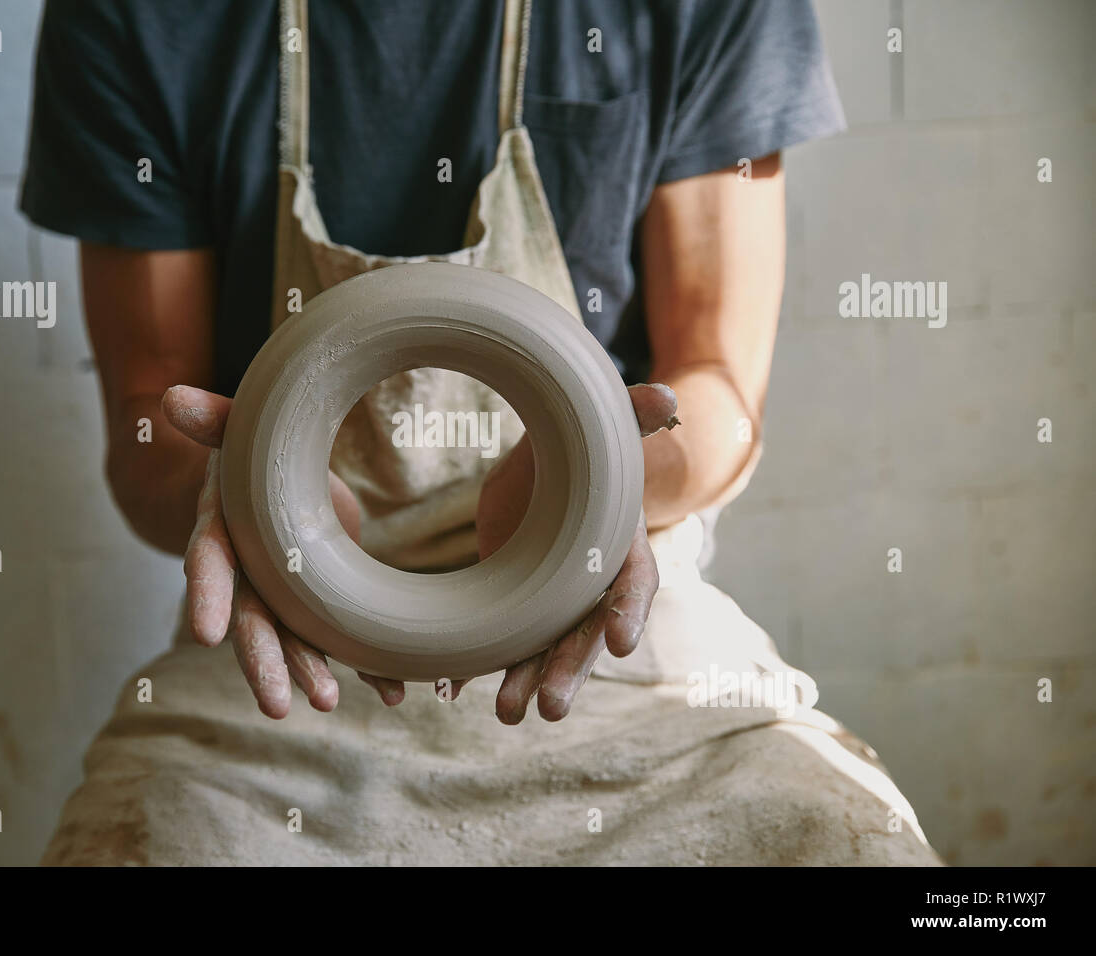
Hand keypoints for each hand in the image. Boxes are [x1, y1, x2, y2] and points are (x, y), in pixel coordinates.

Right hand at [162, 385, 406, 716]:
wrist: (280, 474)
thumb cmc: (253, 455)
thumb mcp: (237, 434)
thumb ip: (213, 420)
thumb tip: (171, 398)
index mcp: (223, 531)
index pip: (208, 565)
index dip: (206, 597)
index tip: (203, 635)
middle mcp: (248, 574)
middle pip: (250, 621)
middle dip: (262, 662)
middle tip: (275, 706)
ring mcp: (284, 596)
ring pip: (294, 639)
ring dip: (310, 671)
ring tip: (327, 703)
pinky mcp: (321, 604)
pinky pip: (341, 640)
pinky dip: (366, 667)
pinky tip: (391, 692)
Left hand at [477, 383, 679, 723]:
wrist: (552, 465)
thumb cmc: (589, 452)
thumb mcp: (609, 435)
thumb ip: (635, 418)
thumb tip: (666, 398)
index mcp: (621, 549)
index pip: (634, 584)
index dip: (628, 612)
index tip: (620, 644)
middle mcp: (591, 587)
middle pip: (584, 635)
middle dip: (569, 671)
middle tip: (550, 710)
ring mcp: (553, 601)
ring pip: (542, 649)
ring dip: (524, 680)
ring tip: (505, 713)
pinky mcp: (517, 604)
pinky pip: (501, 641)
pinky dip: (477, 666)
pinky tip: (451, 689)